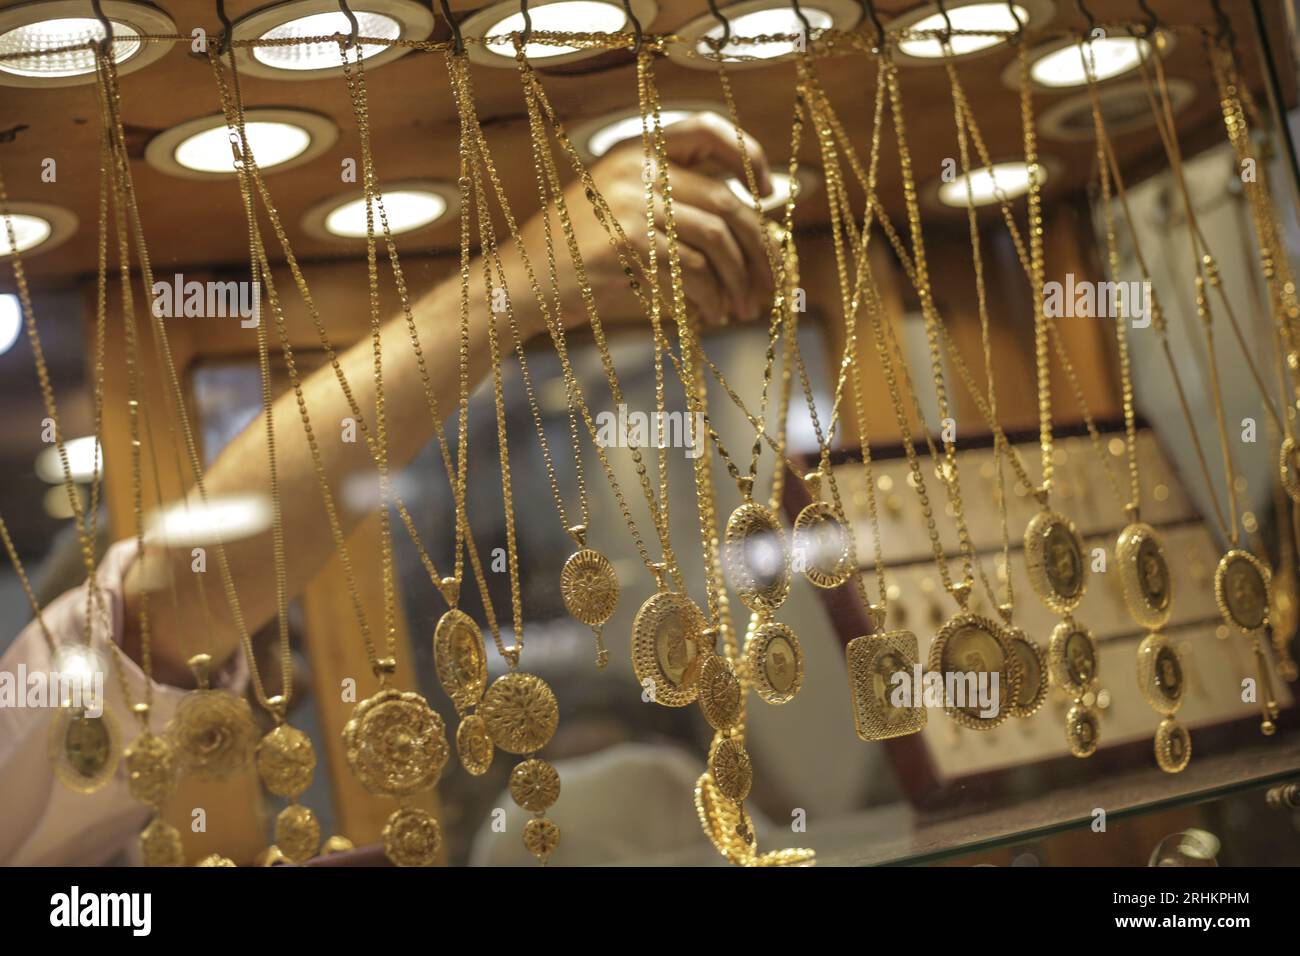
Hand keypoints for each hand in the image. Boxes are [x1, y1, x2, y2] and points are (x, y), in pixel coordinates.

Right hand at [513, 112, 776, 334]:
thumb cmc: (576, 256)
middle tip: (773, 281)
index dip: (747, 154)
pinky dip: (711, 296)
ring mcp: (631, 203)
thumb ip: (671, 203)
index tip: (769, 191)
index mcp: (636, 149)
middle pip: (726, 200)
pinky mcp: (628, 243)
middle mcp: (636, 167)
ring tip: (744, 308)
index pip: (706, 130)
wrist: (521, 284)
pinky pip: (693, 269)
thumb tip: (747, 224)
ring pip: (716, 238)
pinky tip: (712, 315)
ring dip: (739, 279)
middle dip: (760, 246)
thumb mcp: (620, 211)